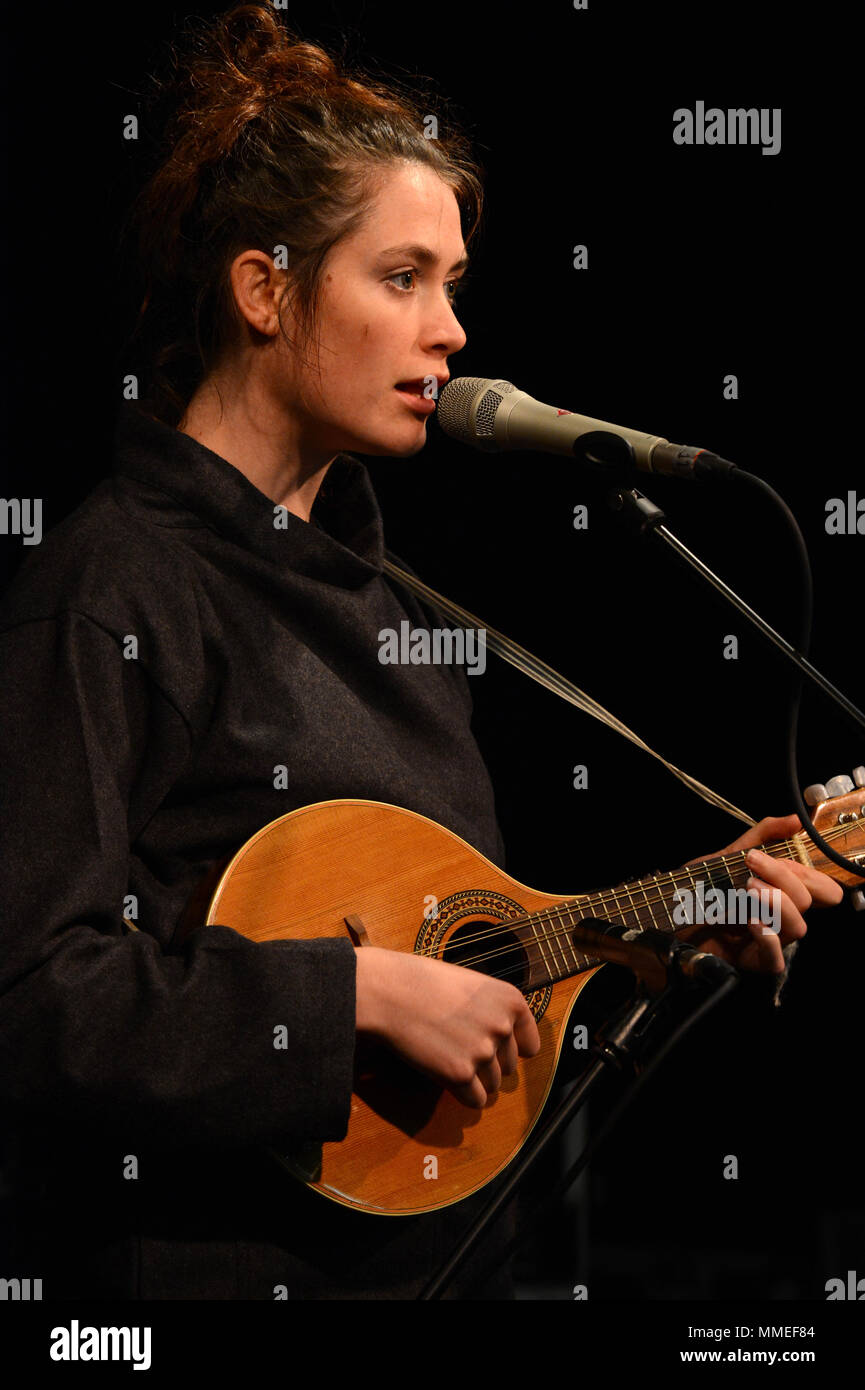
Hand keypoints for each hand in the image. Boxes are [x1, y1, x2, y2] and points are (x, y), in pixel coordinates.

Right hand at [354, 946, 540, 1108]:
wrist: (390, 990)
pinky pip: (475, 1100)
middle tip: (459, 1048)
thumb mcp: (472, 985)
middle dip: (487, 1064)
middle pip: (509, 1068)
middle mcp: (503, 1026)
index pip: (530, 1046)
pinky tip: (445, 1076)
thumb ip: (493, 1010)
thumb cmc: (422, 982)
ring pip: (492, 1086)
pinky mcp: (460, 1073)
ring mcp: (483, 1051)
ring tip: (447, 1056)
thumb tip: (502, 1042)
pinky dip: (463, 1095)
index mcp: (511, 1000)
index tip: (493, 1049)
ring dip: (473, 1080)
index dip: (510, 1050)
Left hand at [682, 813, 843, 974]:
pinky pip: (774, 959)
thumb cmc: (695, 886)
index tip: (777, 856)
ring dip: (776, 902)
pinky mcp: (750, 961)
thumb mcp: (727, 855)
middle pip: (810, 902)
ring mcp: (767, 940)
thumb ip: (762, 836)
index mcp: (781, 892)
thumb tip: (796, 820)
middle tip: (751, 868)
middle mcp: (779, 917)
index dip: (810, 873)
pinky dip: (767, 939)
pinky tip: (750, 921)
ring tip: (748, 888)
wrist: (660, 913)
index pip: (822, 888)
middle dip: (786, 878)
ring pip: (798, 927)